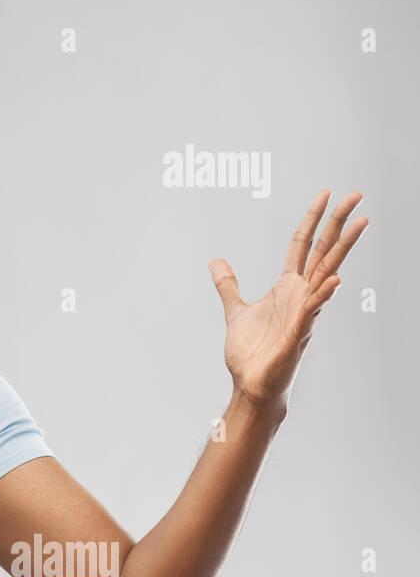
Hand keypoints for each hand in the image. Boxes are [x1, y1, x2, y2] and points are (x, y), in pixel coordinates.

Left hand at [209, 189, 367, 409]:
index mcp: (287, 287)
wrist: (251, 383)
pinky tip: (334, 280)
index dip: (312, 219)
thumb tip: (215, 261)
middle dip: (339, 222)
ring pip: (327, 273)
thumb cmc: (250, 351)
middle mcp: (300, 295)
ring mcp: (303, 312)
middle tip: (356, 195)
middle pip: (323, 251)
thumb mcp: (235, 309)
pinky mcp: (298, 332)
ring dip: (343, 249)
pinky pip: (313, 310)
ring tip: (361, 223)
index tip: (325, 194)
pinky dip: (323, 295)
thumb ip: (228, 284)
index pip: (303, 244)